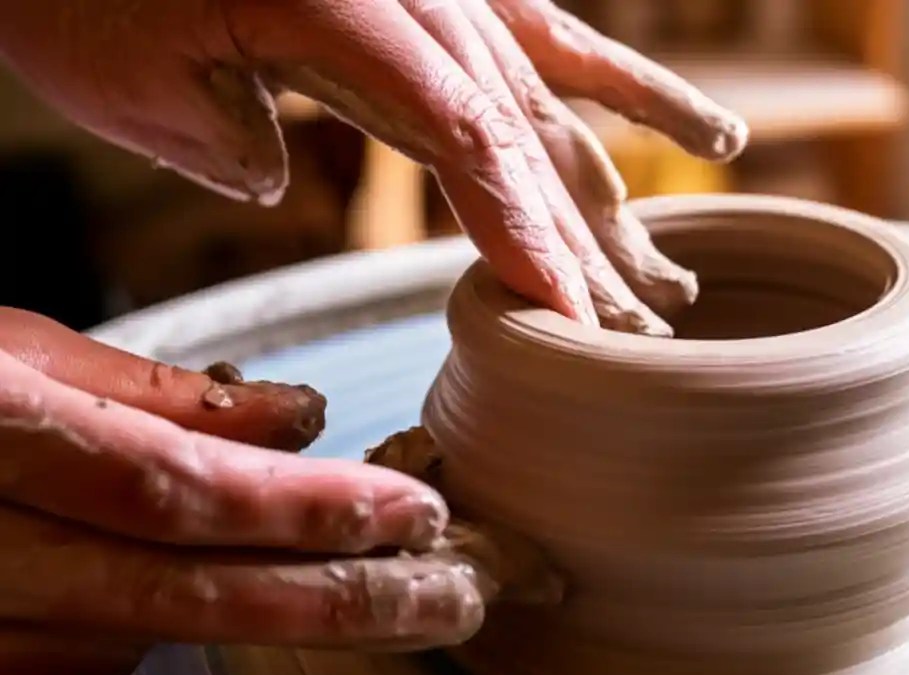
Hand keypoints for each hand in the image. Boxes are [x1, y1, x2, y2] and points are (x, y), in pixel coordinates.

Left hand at [0, 0, 748, 335]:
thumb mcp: (127, 79)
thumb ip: (228, 143)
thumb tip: (284, 176)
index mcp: (350, 10)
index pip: (472, 146)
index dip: (532, 240)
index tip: (579, 325)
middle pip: (532, 138)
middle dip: (589, 249)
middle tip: (642, 336)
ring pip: (554, 108)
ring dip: (616, 204)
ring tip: (680, 282)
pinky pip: (555, 40)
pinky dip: (627, 89)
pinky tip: (709, 137)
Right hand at [0, 308, 487, 674]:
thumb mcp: (9, 354)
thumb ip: (155, 396)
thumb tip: (298, 421)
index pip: (181, 493)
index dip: (311, 512)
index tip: (422, 514)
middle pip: (192, 595)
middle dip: (346, 601)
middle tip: (467, 593)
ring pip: (151, 639)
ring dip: (294, 622)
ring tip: (412, 597)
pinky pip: (86, 664)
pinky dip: (184, 634)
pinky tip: (269, 602)